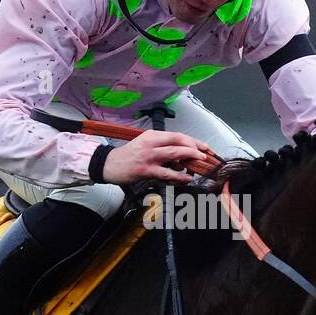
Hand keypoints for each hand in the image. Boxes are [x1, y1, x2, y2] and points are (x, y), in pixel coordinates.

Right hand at [101, 130, 216, 183]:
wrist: (109, 164)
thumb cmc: (129, 156)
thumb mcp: (146, 146)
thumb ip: (163, 150)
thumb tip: (182, 159)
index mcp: (153, 135)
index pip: (178, 135)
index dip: (194, 141)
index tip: (205, 147)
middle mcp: (152, 143)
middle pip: (179, 141)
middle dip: (196, 147)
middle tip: (206, 155)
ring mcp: (149, 156)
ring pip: (175, 153)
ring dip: (190, 157)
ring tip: (200, 162)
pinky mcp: (146, 169)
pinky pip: (167, 172)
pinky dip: (179, 175)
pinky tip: (187, 178)